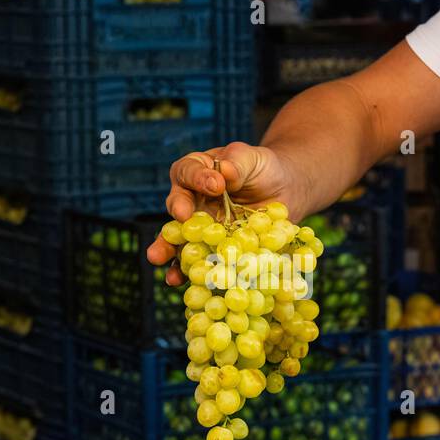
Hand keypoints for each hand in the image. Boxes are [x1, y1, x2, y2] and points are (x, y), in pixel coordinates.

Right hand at [145, 141, 304, 284]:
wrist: (283, 193)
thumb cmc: (263, 169)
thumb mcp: (253, 159)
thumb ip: (238, 163)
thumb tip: (224, 172)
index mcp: (197, 171)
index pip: (189, 172)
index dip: (198, 178)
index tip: (215, 186)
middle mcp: (192, 200)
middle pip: (176, 208)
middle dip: (174, 215)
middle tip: (179, 220)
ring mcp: (199, 227)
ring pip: (179, 239)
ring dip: (167, 249)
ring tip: (156, 257)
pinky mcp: (211, 248)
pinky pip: (197, 260)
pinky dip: (187, 271)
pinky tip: (179, 280)